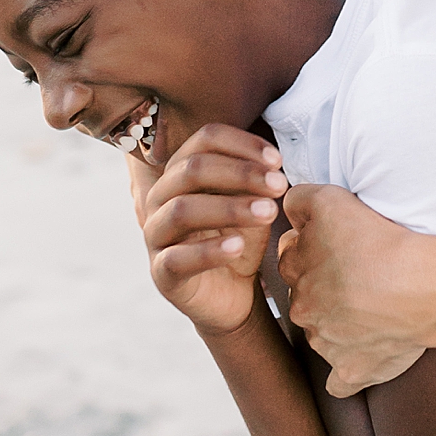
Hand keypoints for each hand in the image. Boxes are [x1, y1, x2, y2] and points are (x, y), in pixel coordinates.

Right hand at [134, 125, 288, 335]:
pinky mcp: (161, 272)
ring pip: (182, 209)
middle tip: (279, 185)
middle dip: (241, 173)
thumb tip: (272, 162)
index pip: (205, 139)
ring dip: (229, 207)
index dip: (242, 144)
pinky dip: (208, 251)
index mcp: (182, 171)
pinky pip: (177, 258)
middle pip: (192, 169)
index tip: (277, 160)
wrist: (234, 296)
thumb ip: (255, 180)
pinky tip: (237, 247)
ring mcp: (156, 234)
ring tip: (267, 213)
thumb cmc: (240, 239)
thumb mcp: (252, 203)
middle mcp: (162, 197)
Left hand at [277, 183, 430, 395]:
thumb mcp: (331, 201)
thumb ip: (300, 200)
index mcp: (297, 271)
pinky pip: (340, 382)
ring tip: (372, 310)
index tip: (340, 247)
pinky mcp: (352, 370)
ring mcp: (327, 344)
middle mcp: (305, 310)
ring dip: (337, 326)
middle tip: (358, 277)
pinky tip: (359, 361)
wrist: (419, 286)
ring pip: (321, 335)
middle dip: (323, 290)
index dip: (314, 250)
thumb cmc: (378, 241)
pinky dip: (347, 373)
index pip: (292, 259)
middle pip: (306, 299)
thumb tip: (286, 210)